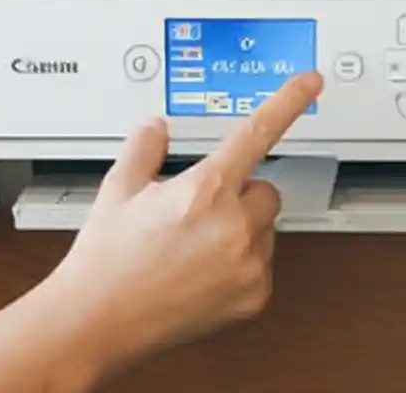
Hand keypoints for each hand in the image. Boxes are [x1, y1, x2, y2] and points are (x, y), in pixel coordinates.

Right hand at [43, 71, 323, 364]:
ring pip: (265, 229)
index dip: (288, 102)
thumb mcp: (118, 190)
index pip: (257, 132)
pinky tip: (201, 276)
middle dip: (239, 195)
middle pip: (265, 190)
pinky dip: (241, 267)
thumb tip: (156, 128)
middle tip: (198, 214)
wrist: (95, 323)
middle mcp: (234, 224)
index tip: (311, 82)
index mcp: (204, 189)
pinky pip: (263, 265)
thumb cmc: (104, 260)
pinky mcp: (255, 296)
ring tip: (191, 251)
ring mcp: (249, 263)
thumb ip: (144, 149)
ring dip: (241, 231)